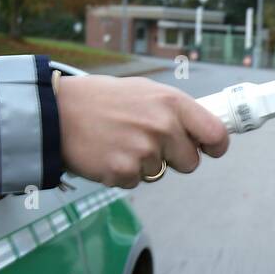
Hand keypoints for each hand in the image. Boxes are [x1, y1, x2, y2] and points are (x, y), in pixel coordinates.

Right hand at [54, 75, 228, 187]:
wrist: (57, 111)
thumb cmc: (102, 99)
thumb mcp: (144, 92)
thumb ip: (174, 111)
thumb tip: (201, 130)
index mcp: (172, 103)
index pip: (215, 133)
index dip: (216, 146)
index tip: (210, 149)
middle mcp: (162, 126)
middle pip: (191, 162)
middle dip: (174, 158)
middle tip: (147, 142)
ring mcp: (144, 151)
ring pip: (160, 173)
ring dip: (143, 164)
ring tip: (119, 142)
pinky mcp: (124, 171)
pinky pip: (136, 181)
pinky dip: (122, 172)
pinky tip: (107, 153)